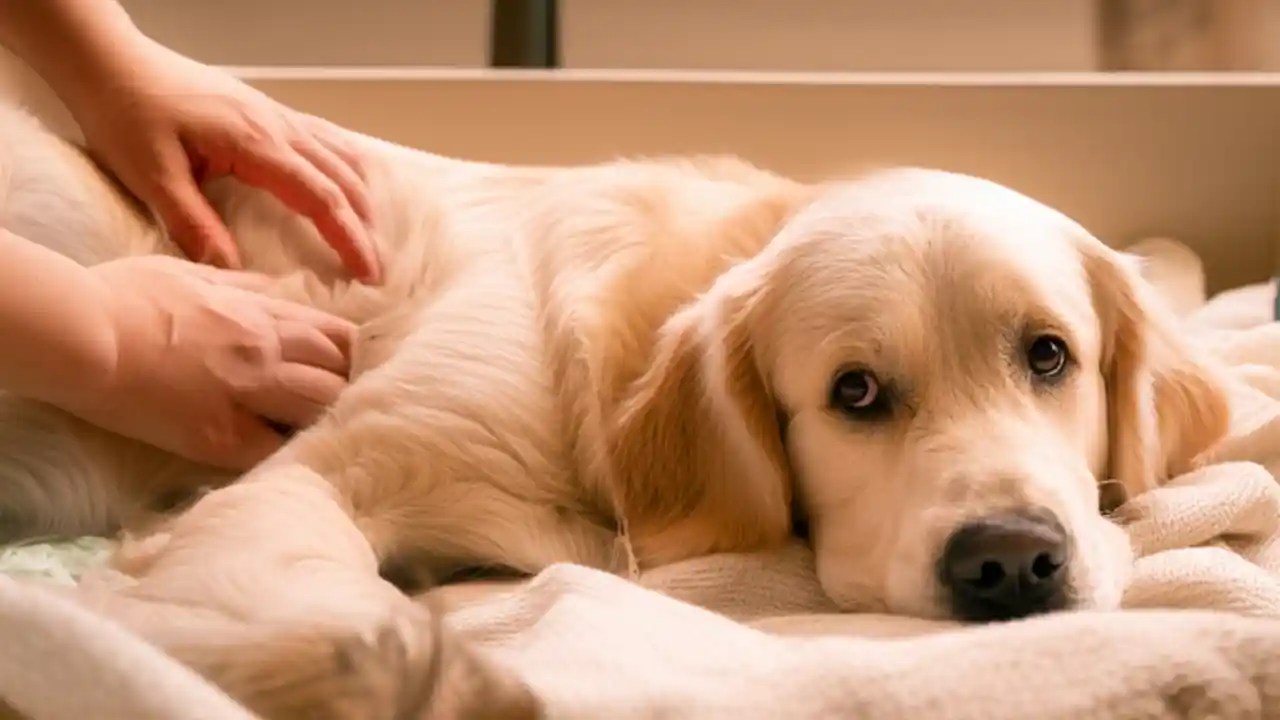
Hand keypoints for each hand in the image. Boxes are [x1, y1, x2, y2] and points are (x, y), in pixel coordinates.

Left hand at [67, 38, 381, 282]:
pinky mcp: (267, 111)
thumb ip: (193, 225)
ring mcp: (276, 115)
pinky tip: (348, 185)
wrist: (112, 63)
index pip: (321, 197)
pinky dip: (347, 166)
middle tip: (372, 269)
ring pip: (342, 155)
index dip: (349, 238)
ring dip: (361, 197)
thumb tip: (232, 272)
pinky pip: (325, 138)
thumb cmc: (127, 114)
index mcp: (256, 144)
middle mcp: (277, 126)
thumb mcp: (152, 177)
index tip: (367, 273)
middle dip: (365, 226)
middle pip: (343, 179)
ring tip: (367, 234)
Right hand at [69, 255, 355, 469]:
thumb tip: (274, 287)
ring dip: (330, 421)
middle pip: (339, 372)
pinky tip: (297, 464)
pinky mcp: (221, 436)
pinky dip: (290, 456)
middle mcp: (266, 352)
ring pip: (320, 409)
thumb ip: (240, 285)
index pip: (335, 333)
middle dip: (351, 389)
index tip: (358, 369)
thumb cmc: (124, 296)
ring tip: (334, 437)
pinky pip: (275, 451)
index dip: (354, 355)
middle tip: (353, 408)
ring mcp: (248, 394)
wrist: (83, 331)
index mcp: (260, 314)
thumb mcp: (191, 274)